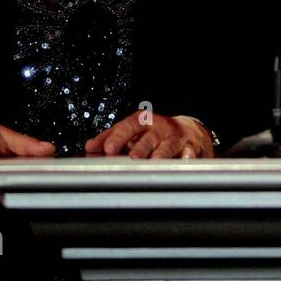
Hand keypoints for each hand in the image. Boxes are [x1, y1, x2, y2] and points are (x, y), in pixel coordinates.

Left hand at [84, 110, 213, 159]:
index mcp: (143, 121)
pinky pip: (190, 152)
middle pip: (149, 136)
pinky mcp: (190, 147)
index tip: (108, 148)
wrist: (187, 131)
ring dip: (162, 152)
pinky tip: (185, 159)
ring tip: (155, 160)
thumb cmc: (154, 132)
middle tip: (132, 157)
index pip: (129, 126)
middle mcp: (160, 127)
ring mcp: (175, 137)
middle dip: (141, 147)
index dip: (119, 137)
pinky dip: (188, 156)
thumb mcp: (133, 130)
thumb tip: (90, 146)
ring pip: (168, 145)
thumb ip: (111, 136)